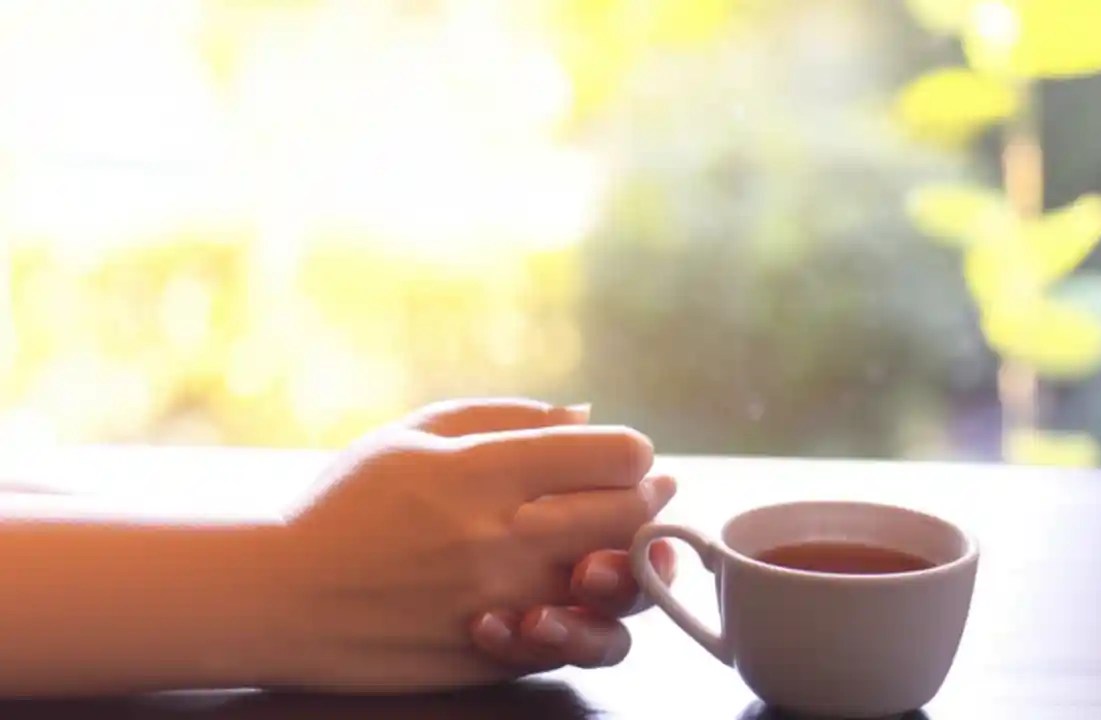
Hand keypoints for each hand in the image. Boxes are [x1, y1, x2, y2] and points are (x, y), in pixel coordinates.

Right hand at [255, 398, 672, 692]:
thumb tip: (585, 414)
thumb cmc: (345, 505)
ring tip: (619, 544)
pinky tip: (584, 596)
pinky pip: (586, 644)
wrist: (281, 598)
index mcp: (485, 472)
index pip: (614, 455)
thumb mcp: (414, 434)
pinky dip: (599, 618)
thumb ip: (506, 417)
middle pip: (630, 516)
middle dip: (647, 498)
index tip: (618, 456)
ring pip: (623, 587)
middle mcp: (504, 537)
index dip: (630, 451)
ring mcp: (505, 602)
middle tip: (639, 494)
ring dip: (637, 561)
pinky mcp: (499, 654)